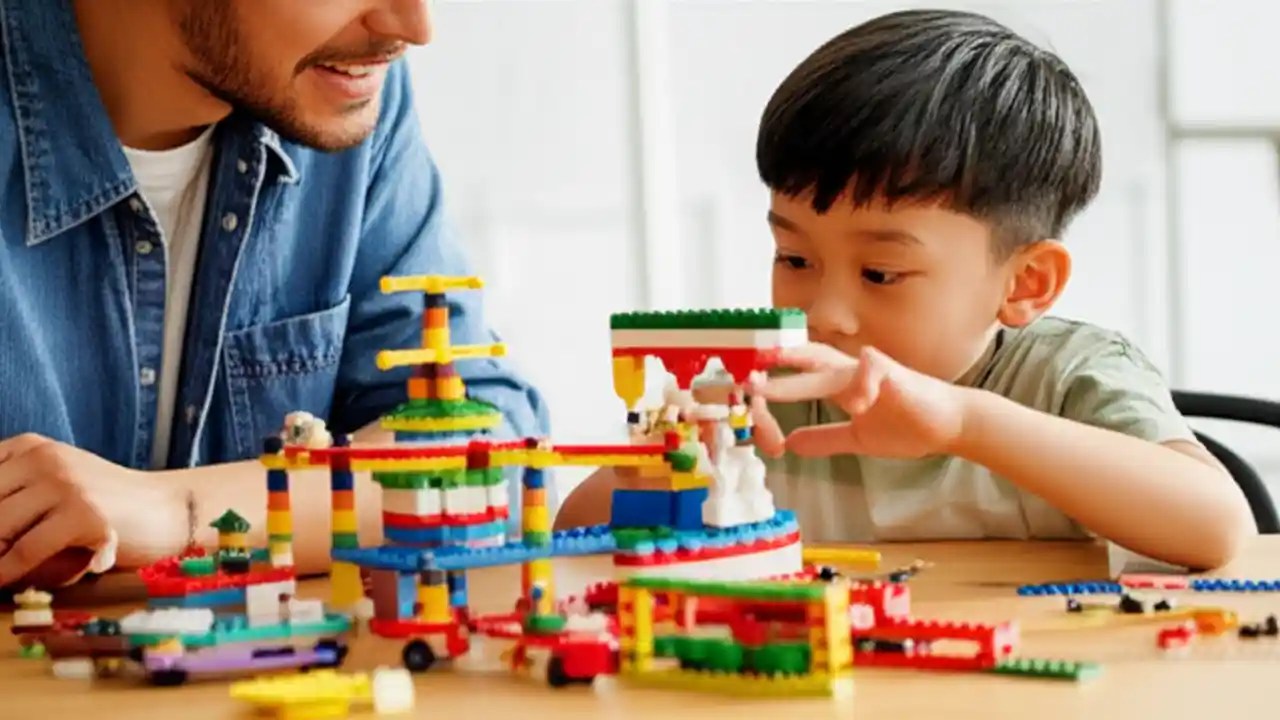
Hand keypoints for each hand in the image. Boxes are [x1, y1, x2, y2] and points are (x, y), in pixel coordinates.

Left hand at [0, 434, 185, 586]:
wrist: (168, 510)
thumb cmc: (107, 505)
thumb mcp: (52, 485)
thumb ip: (12, 497)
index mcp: (29, 447)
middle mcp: (44, 459)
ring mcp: (67, 485)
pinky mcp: (85, 515)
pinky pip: (24, 552)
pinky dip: (7, 573)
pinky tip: (3, 582)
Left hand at [748, 344, 968, 459]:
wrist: (951, 425)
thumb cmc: (908, 424)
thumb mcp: (857, 438)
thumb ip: (825, 438)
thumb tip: (792, 444)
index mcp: (839, 382)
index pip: (797, 376)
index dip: (772, 388)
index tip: (747, 402)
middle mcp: (850, 370)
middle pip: (803, 360)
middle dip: (771, 367)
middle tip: (740, 378)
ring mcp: (870, 371)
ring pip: (827, 366)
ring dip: (796, 376)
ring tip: (767, 386)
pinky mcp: (895, 376)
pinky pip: (871, 372)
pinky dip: (859, 385)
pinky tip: (855, 403)